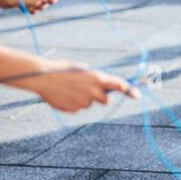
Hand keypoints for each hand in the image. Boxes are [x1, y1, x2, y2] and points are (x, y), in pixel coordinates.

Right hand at [20, 60, 139, 111]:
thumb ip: (94, 78)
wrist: (43, 77)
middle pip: (106, 100)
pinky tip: (63, 95)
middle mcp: (93, 91)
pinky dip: (73, 103)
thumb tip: (103, 86)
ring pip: (89, 104)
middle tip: (89, 90)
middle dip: (100, 97)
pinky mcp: (75, 109)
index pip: (118, 85)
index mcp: (97, 78)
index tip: (137, 96)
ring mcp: (84, 102)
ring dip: (83, 98)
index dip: (129, 91)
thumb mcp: (82, 70)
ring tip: (70, 89)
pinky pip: (78, 108)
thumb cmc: (63, 70)